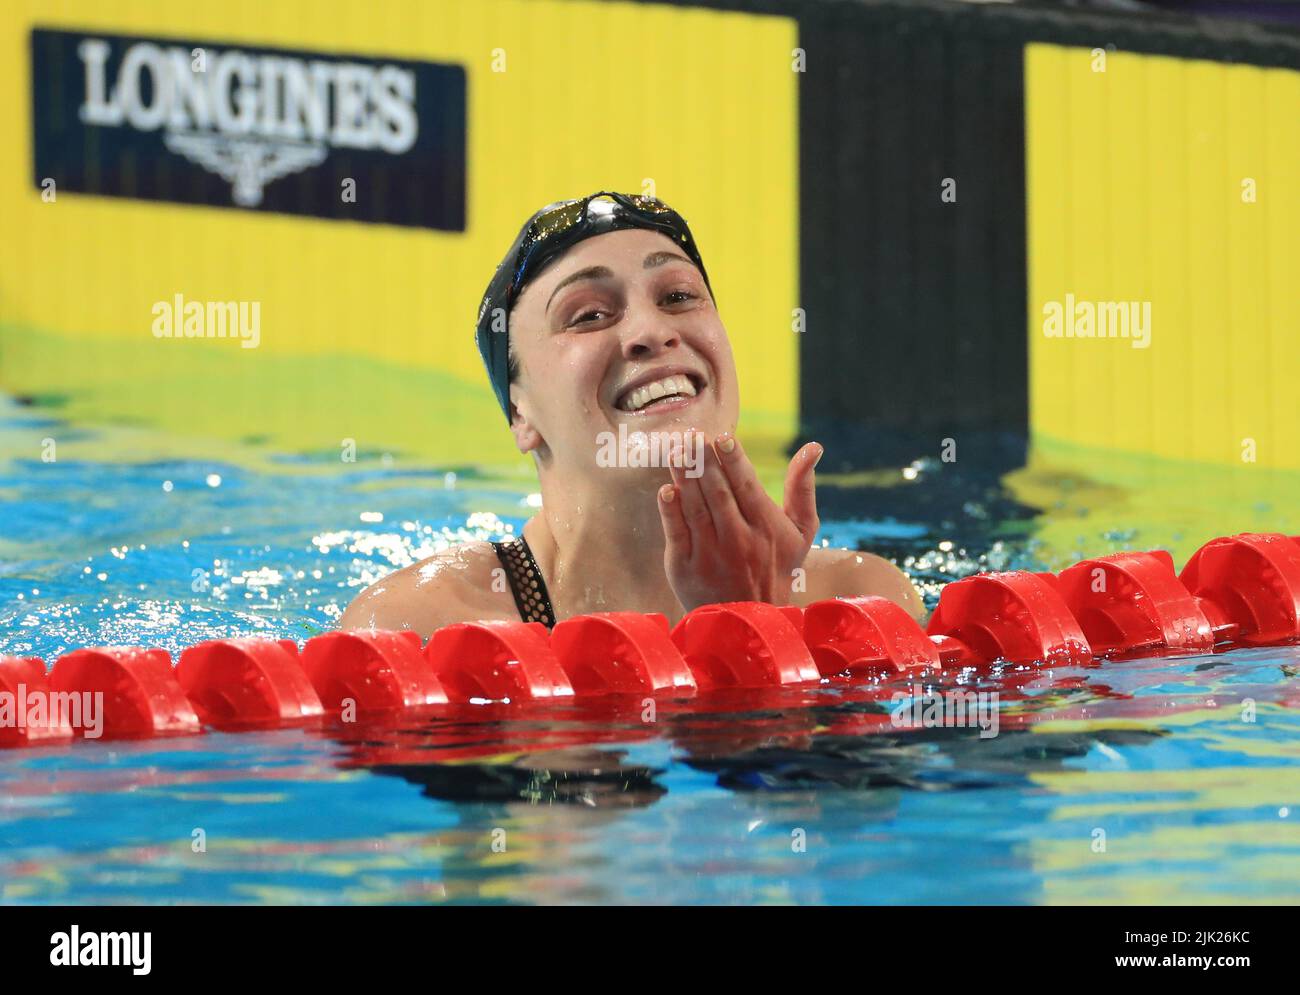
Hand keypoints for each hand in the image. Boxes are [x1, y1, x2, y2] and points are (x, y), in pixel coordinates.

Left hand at [656, 430, 822, 611]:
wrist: (750, 620)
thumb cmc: (776, 567)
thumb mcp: (800, 532)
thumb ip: (803, 488)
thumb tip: (813, 447)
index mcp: (766, 527)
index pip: (747, 487)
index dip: (734, 461)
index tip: (723, 438)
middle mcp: (739, 540)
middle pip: (718, 494)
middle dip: (705, 463)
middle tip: (693, 436)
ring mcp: (710, 555)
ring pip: (696, 509)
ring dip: (685, 478)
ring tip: (677, 451)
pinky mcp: (685, 567)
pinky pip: (677, 534)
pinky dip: (671, 511)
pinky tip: (666, 490)